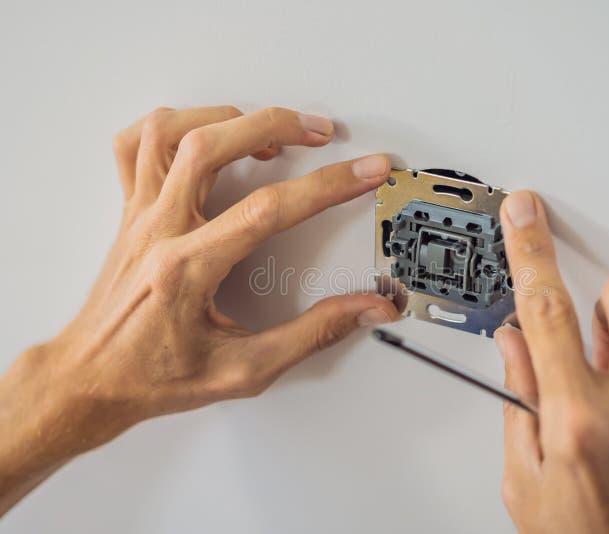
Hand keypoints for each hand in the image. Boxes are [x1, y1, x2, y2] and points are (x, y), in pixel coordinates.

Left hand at [0, 106, 397, 513]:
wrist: (93, 380)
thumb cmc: (156, 378)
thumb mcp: (245, 370)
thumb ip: (313, 334)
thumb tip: (366, 309)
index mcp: (189, 269)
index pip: (269, 209)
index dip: (328, 186)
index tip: (365, 172)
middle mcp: (159, 231)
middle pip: (211, 145)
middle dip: (276, 124)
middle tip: (321, 131)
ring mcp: (139, 216)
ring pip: (168, 132)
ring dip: (224, 117)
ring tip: (265, 129)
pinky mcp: (129, 212)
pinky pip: (134, 145)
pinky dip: (168, 124)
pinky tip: (202, 133)